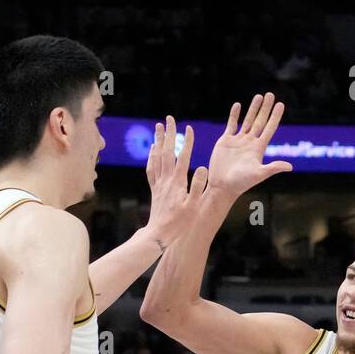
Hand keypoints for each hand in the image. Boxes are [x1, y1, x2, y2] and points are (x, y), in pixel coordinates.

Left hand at [143, 116, 208, 249]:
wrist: (159, 235)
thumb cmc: (179, 224)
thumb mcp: (193, 207)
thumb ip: (198, 187)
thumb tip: (203, 168)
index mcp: (177, 183)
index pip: (182, 157)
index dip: (186, 142)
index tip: (189, 128)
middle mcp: (166, 180)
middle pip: (167, 152)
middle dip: (169, 134)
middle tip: (169, 118)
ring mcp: (159, 184)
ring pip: (157, 157)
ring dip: (158, 141)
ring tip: (158, 127)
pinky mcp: (154, 189)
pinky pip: (151, 169)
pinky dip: (151, 157)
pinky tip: (152, 149)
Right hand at [206, 93, 292, 198]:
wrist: (222, 187)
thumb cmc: (241, 183)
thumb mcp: (259, 174)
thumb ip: (273, 168)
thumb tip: (290, 167)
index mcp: (258, 148)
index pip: (269, 128)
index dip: (275, 116)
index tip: (280, 104)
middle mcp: (250, 143)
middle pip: (260, 121)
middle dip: (265, 108)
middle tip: (270, 94)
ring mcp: (238, 141)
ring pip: (247, 121)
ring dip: (253, 109)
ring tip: (258, 96)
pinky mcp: (225, 141)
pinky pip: (231, 124)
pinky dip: (234, 115)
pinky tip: (238, 105)